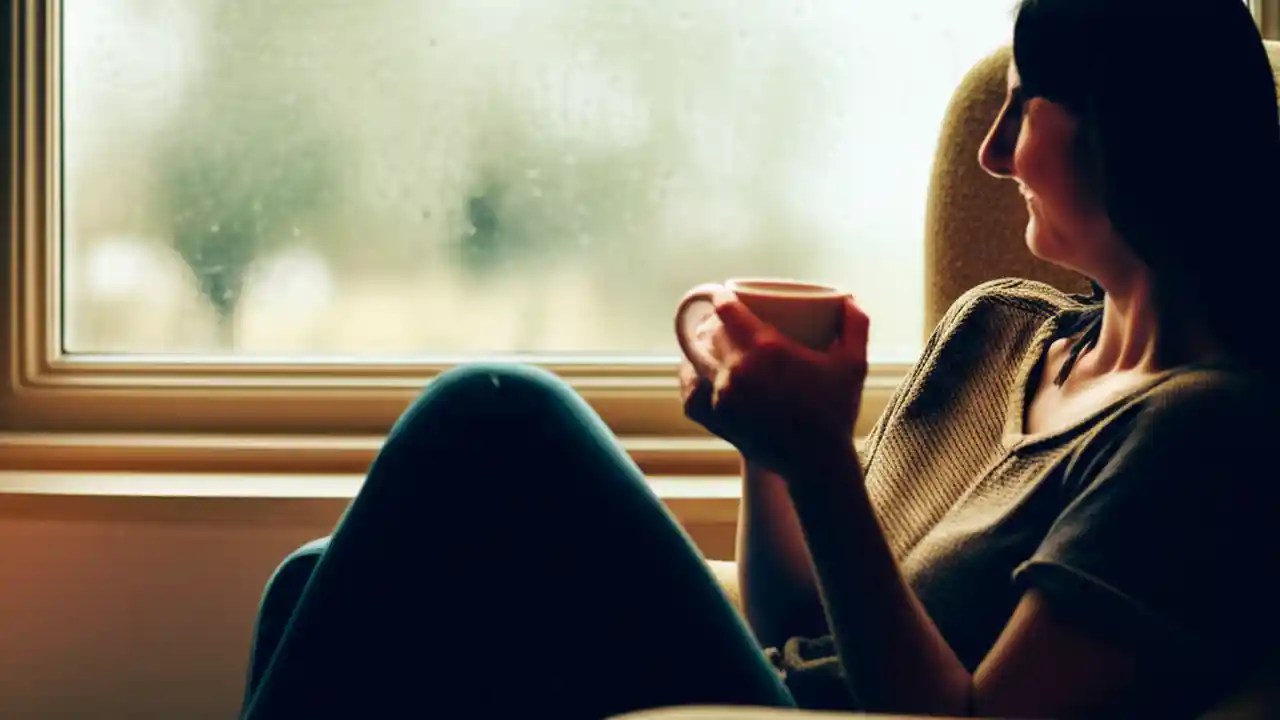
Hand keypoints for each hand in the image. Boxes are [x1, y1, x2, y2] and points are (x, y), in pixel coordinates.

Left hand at [679, 289, 868, 478]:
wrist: (816, 462)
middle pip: (707, 332)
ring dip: (699, 348)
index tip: (722, 294)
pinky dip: (691, 379)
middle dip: (712, 322)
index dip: (719, 296)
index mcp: (766, 349)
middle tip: (723, 321)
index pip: (725, 309)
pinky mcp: (715, 419)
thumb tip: (848, 298)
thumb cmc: (836, 411)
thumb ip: (855, 324)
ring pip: (695, 360)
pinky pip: (689, 391)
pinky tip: (698, 371)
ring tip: (709, 344)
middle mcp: (737, 370)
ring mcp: (721, 397)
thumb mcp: (854, 363)